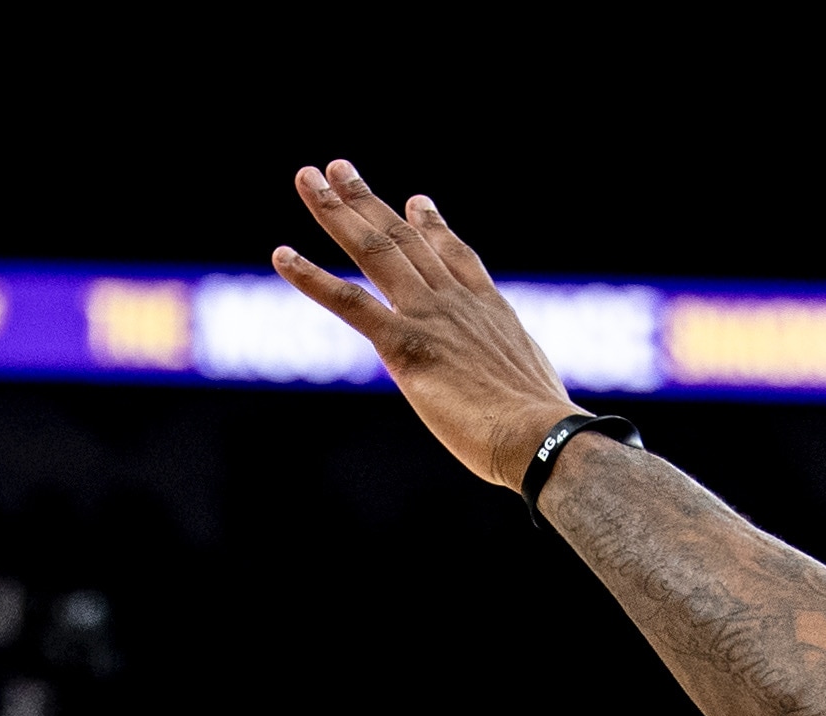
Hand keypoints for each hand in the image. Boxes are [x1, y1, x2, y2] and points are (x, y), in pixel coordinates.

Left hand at [269, 163, 582, 489]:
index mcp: (490, 311)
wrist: (541, 436)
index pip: (456, 256)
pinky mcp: (404, 345)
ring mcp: (428, 317)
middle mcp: (456, 302)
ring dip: (336, 212)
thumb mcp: (534, 388)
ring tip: (308, 178)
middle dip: (367, 200)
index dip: (432, 226)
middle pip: (404, 238)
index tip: (416, 201)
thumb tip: (526, 398)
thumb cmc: (544, 431)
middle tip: (338, 168)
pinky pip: (349, 302)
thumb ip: (512, 377)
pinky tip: (282, 255)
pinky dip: (311, 276)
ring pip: (375, 250)